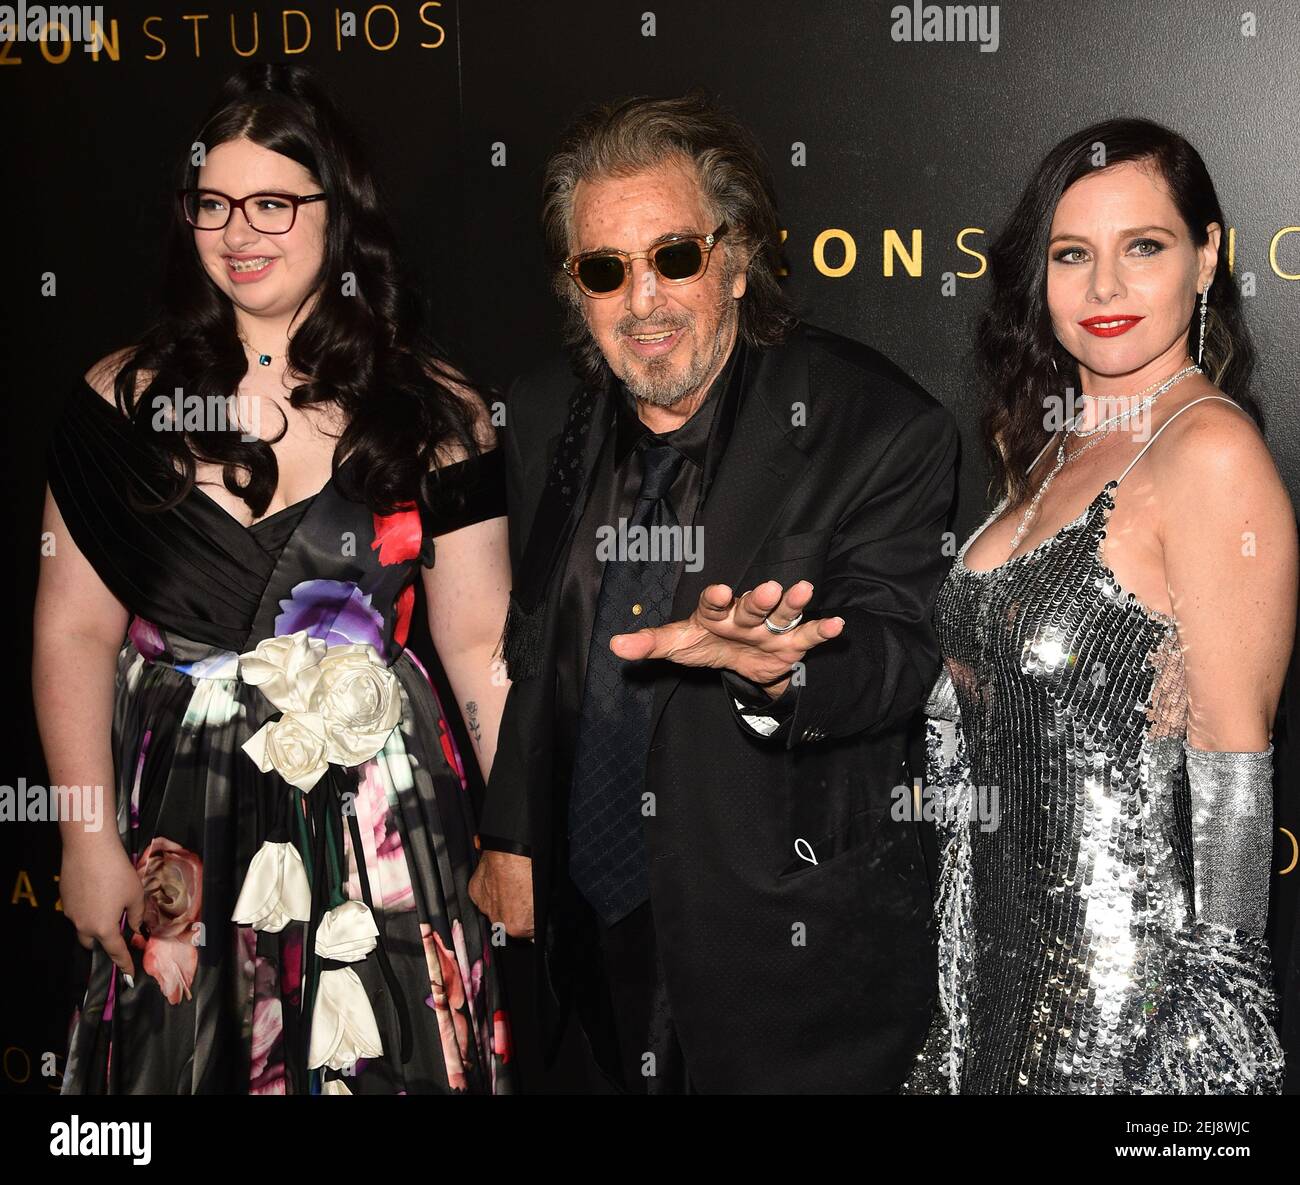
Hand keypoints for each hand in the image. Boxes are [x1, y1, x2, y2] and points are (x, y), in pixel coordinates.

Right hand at [60, 836, 144, 981]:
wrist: (89, 849)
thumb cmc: (116, 871)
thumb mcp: (135, 894)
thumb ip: (137, 915)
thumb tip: (136, 927)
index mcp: (103, 927)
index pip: (115, 952)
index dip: (124, 964)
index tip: (129, 975)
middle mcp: (83, 924)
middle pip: (93, 942)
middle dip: (105, 941)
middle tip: (118, 931)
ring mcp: (70, 912)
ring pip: (83, 926)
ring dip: (95, 923)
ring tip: (109, 905)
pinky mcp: (65, 899)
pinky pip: (77, 911)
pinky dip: (88, 908)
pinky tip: (98, 891)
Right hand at [469, 849, 534, 939]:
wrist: (511, 852)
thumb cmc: (528, 870)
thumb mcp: (544, 898)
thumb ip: (539, 914)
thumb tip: (538, 916)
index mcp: (517, 926)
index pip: (527, 933)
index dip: (531, 922)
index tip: (532, 914)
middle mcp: (499, 920)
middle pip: (509, 923)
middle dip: (516, 913)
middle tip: (523, 896)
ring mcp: (485, 907)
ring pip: (495, 910)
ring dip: (503, 903)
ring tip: (511, 886)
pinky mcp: (475, 893)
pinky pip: (484, 897)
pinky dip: (490, 892)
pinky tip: (500, 881)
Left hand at [610, 580, 843, 694]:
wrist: (744, 664)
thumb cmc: (708, 644)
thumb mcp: (679, 645)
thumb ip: (651, 644)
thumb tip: (615, 646)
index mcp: (716, 614)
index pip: (713, 604)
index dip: (715, 598)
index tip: (716, 591)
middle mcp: (745, 616)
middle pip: (752, 606)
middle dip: (759, 599)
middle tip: (768, 588)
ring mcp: (771, 629)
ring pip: (782, 614)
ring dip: (793, 603)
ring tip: (804, 590)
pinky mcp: (792, 644)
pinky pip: (808, 636)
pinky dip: (822, 630)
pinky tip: (838, 624)